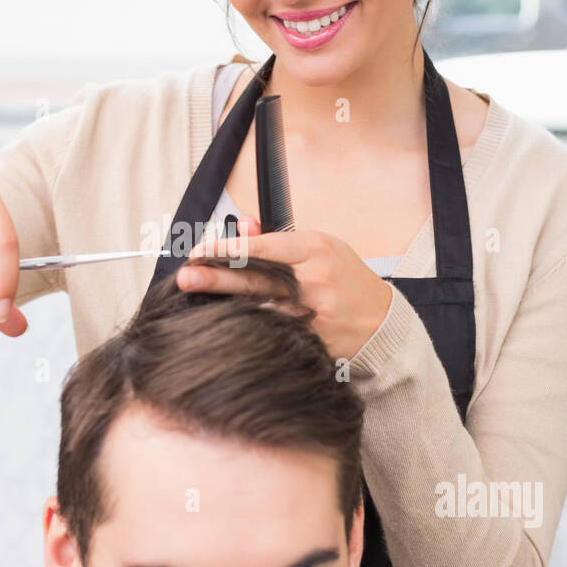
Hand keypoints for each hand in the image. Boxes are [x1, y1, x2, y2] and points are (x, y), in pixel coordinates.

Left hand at [176, 215, 392, 361]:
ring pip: (262, 310)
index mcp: (315, 248)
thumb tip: (243, 225)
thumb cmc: (345, 278)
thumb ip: (277, 240)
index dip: (227, 250)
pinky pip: (275, 333)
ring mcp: (315, 312)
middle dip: (216, 279)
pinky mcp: (315, 340)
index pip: (263, 247)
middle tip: (184, 278)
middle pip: (256, 279)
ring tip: (194, 304)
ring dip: (227, 308)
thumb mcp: (318, 248)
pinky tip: (226, 330)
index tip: (199, 253)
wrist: (382, 321)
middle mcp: (315, 279)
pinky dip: (251, 330)